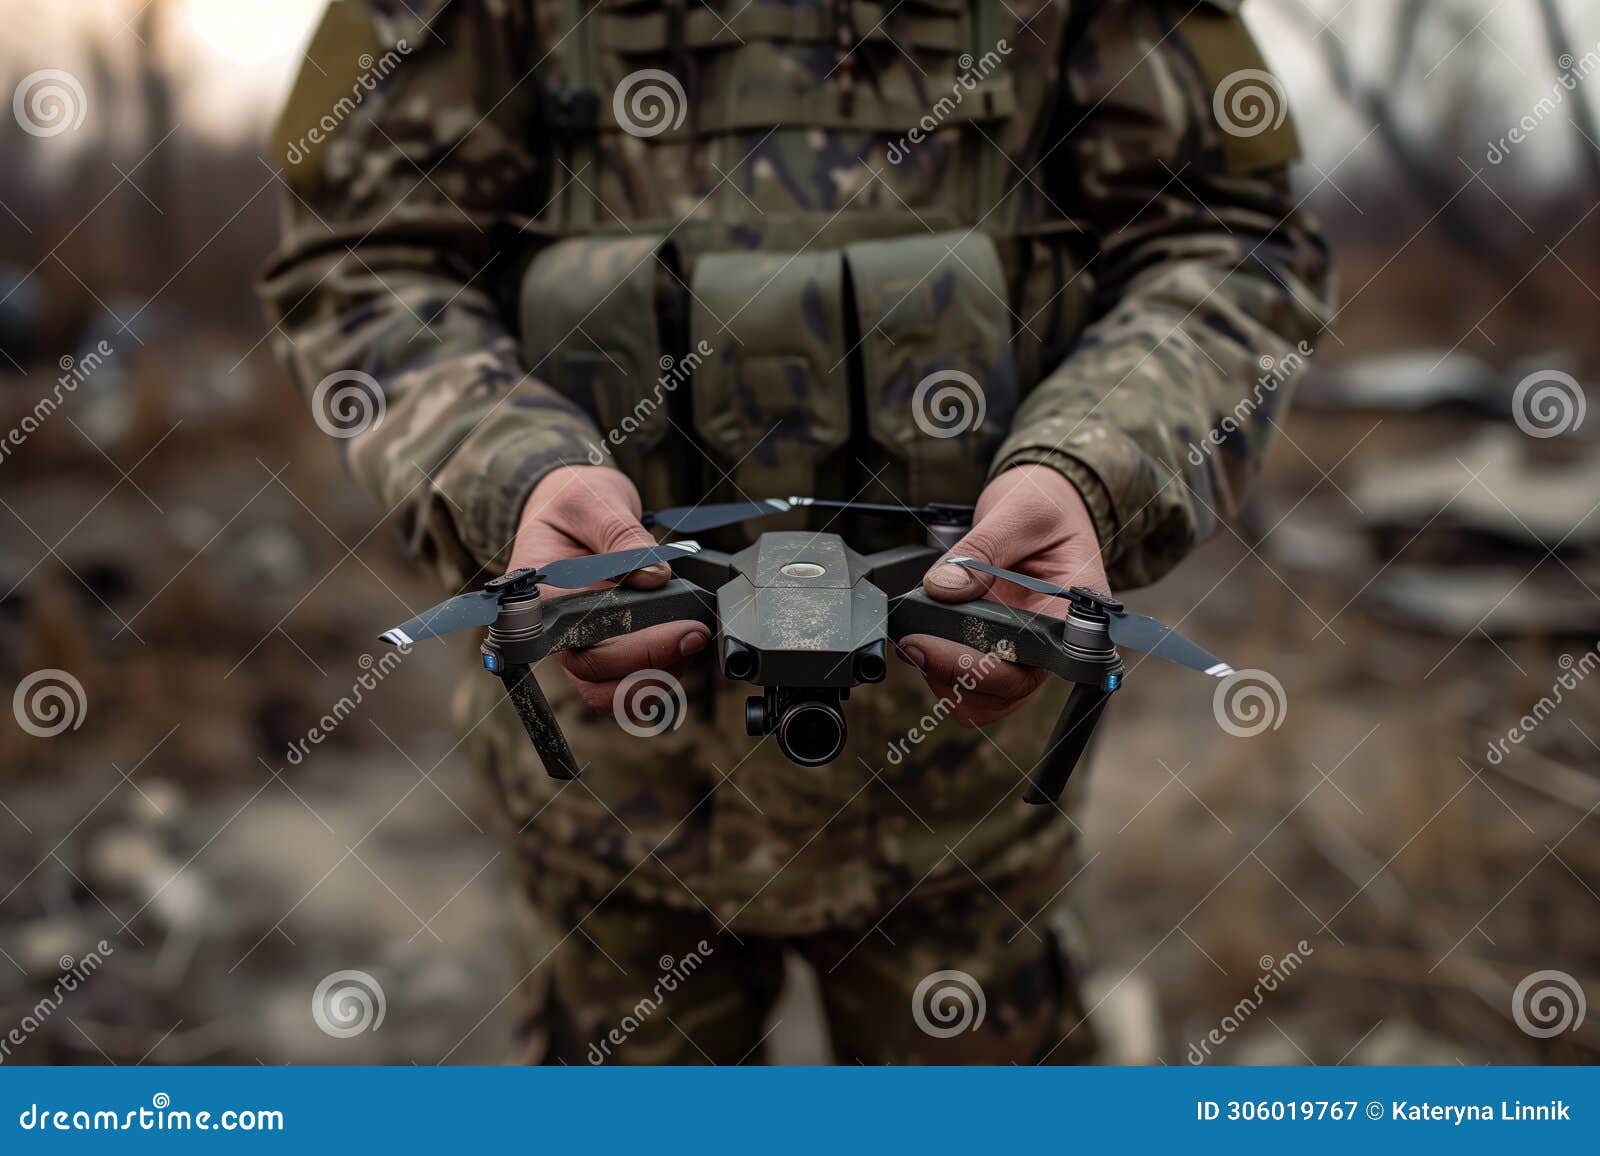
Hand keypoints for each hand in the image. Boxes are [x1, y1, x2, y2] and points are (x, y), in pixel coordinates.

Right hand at [509, 466, 709, 710]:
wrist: (573, 504)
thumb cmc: (571, 501)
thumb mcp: (592, 501)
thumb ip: (621, 536)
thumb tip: (654, 576)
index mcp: (541, 597)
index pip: (574, 642)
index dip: (626, 651)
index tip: (675, 631)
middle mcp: (556, 629)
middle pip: (594, 677)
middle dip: (651, 664)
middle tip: (695, 633)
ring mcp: (581, 643)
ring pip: (611, 691)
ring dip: (657, 676)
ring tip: (690, 637)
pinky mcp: (607, 647)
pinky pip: (628, 681)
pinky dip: (659, 672)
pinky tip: (681, 644)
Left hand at [899, 464, 1109, 726]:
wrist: (1043, 505)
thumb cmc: (1046, 506)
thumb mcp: (1019, 513)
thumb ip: (983, 549)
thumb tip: (943, 588)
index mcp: (1077, 613)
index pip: (1039, 663)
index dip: (987, 668)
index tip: (938, 646)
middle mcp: (1056, 643)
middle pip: (1009, 692)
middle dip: (955, 674)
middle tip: (914, 644)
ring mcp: (1028, 652)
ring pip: (988, 699)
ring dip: (946, 679)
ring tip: (918, 641)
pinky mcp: (1002, 652)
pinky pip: (974, 684)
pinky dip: (944, 672)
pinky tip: (927, 641)